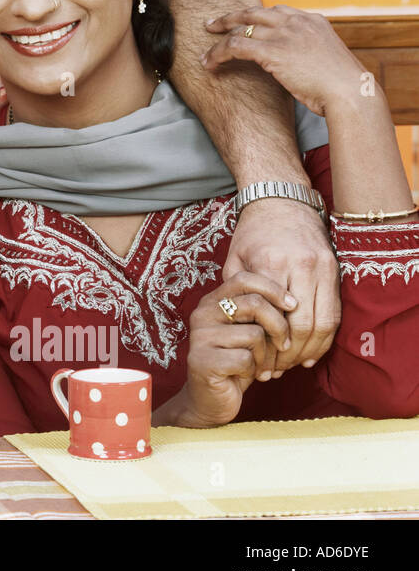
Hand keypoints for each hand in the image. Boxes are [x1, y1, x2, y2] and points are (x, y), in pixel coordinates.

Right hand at [174, 273, 293, 426]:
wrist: (210, 399)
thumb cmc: (235, 363)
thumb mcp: (248, 332)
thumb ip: (260, 314)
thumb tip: (294, 302)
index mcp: (212, 302)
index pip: (244, 279)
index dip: (273, 289)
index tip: (293, 305)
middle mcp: (202, 314)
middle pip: (254, 304)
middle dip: (279, 327)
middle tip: (284, 345)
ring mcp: (200, 337)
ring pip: (254, 334)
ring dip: (266, 355)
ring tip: (260, 366)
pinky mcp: (202, 360)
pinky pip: (245, 359)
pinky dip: (254, 370)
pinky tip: (245, 376)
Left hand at [202, 4, 365, 115]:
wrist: (350, 92)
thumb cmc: (342, 85)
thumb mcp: (328, 60)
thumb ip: (310, 53)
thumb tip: (297, 64)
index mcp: (313, 21)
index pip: (278, 11)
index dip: (256, 16)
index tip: (244, 21)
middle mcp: (297, 22)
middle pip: (254, 13)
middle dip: (230, 18)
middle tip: (213, 25)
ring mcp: (285, 34)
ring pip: (241, 30)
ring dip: (220, 42)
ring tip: (206, 53)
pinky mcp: (273, 50)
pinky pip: (235, 46)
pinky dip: (218, 53)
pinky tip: (209, 63)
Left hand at [225, 198, 339, 373]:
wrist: (281, 201)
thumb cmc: (252, 233)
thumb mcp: (234, 259)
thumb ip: (236, 293)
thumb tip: (240, 330)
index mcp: (272, 264)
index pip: (276, 319)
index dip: (271, 348)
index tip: (262, 364)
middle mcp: (302, 267)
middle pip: (304, 326)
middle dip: (291, 354)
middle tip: (277, 369)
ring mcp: (323, 268)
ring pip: (324, 322)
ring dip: (310, 349)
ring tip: (293, 364)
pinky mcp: (335, 269)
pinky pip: (335, 312)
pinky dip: (325, 336)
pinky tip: (311, 350)